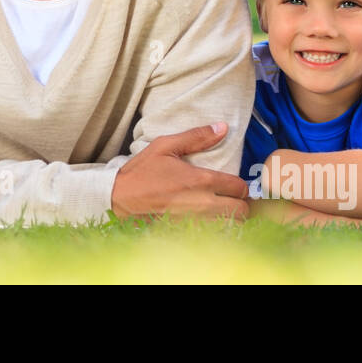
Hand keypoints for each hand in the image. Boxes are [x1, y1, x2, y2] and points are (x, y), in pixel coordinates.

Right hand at [111, 123, 248, 219]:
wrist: (120, 198)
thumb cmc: (142, 171)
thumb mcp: (166, 145)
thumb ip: (196, 137)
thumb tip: (222, 127)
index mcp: (201, 180)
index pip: (239, 187)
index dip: (240, 185)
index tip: (233, 184)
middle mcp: (203, 203)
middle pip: (241, 211)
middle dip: (240, 204)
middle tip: (231, 199)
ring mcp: (195, 221)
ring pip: (231, 226)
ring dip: (231, 219)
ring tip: (223, 211)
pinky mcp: (187, 232)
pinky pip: (214, 235)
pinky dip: (217, 230)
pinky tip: (209, 222)